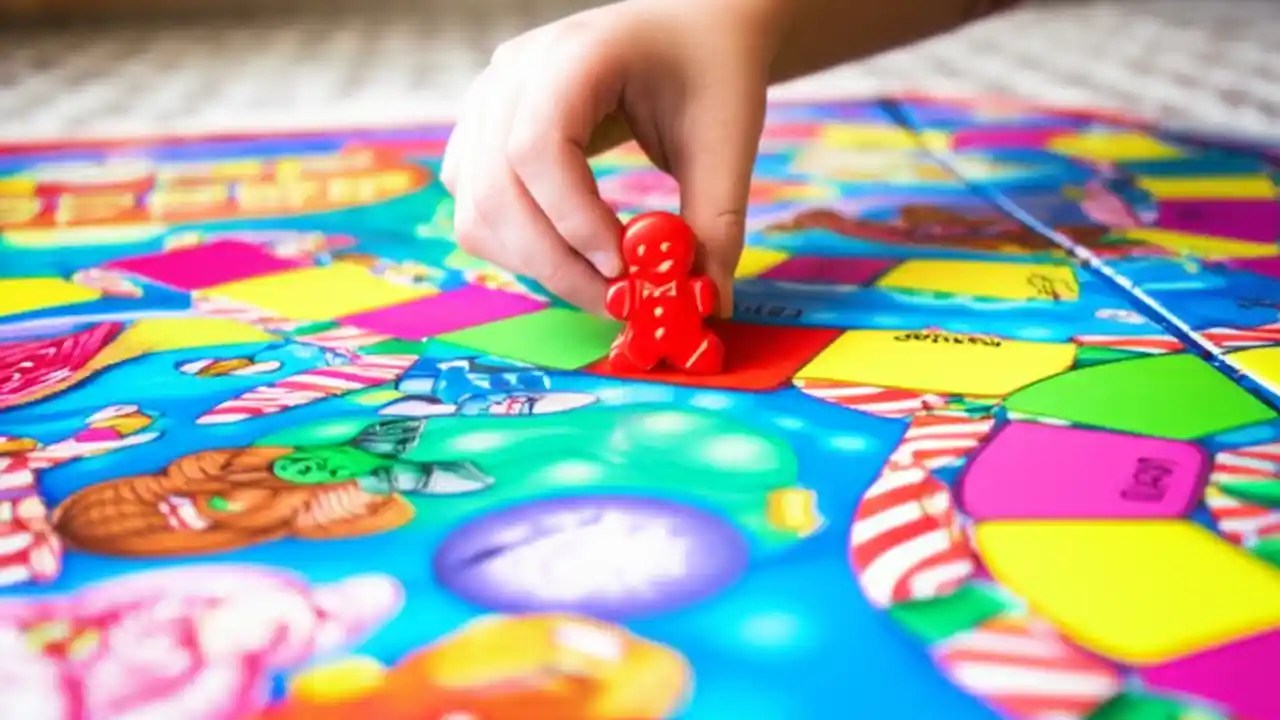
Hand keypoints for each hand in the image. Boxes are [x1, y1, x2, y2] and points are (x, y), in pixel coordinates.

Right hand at [441, 0, 784, 314]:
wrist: (691, 30)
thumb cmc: (709, 68)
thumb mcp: (725, 142)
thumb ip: (715, 224)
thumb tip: (705, 307)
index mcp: (574, 55)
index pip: (538, 148)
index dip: (574, 220)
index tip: (625, 268)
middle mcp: (513, 74)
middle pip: (496, 188)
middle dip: (555, 262)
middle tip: (617, 301)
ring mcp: (488, 103)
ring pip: (476, 209)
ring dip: (534, 263)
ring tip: (603, 285)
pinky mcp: (484, 135)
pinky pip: (476, 209)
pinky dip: (519, 248)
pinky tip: (575, 257)